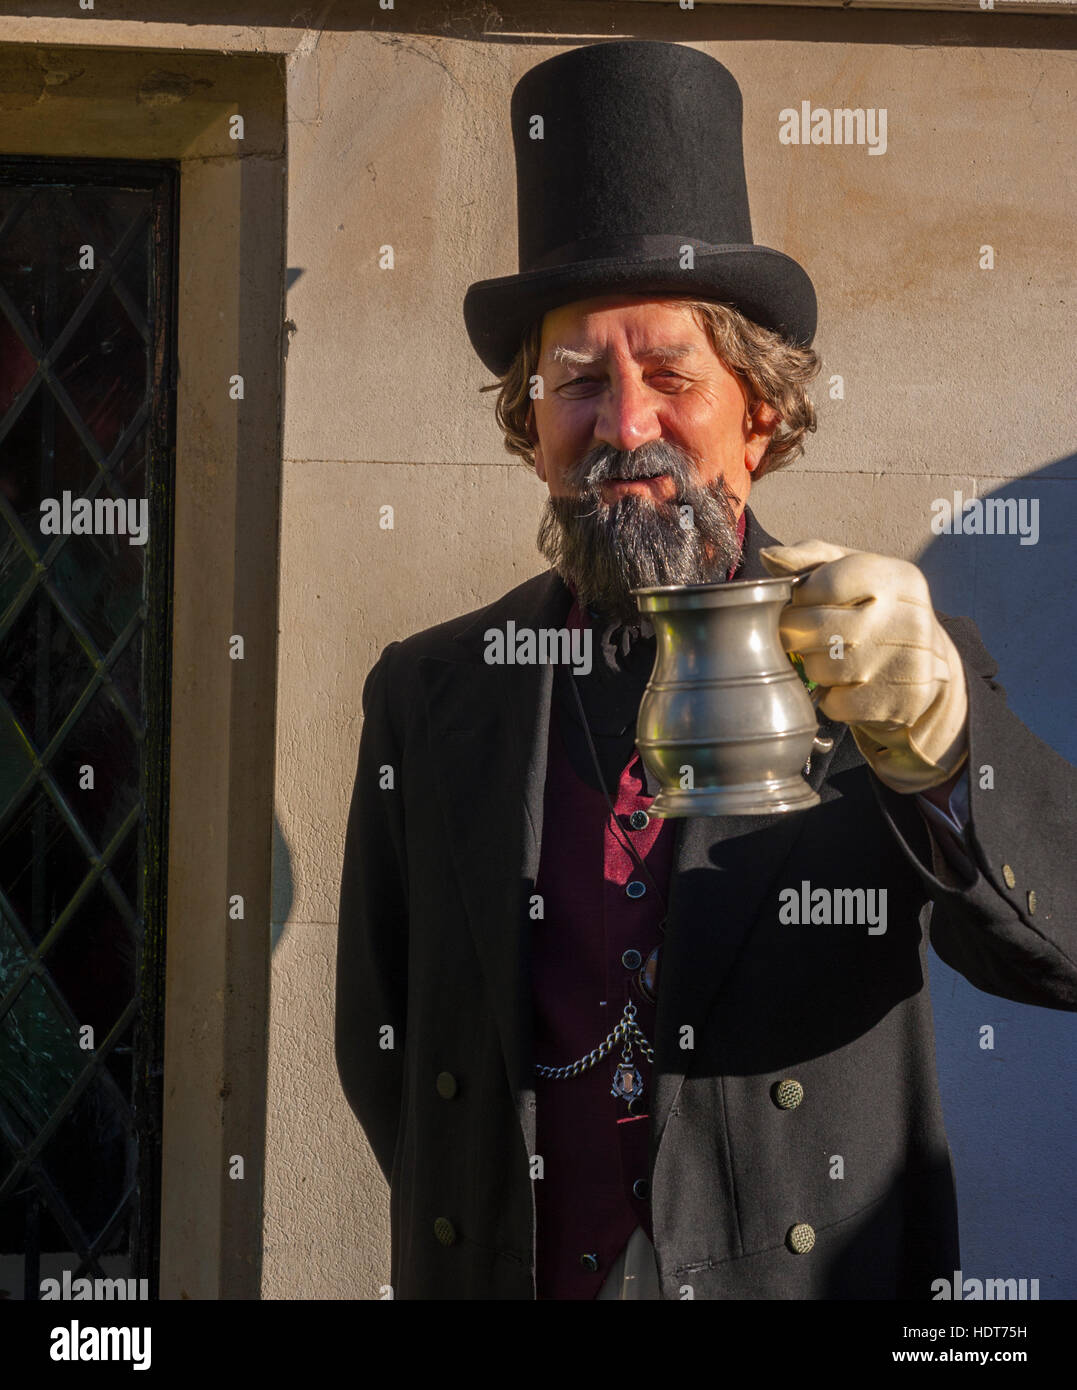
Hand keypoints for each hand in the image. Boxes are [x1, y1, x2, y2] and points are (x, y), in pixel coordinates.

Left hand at [759, 539, 968, 793]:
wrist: (930, 664)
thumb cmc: (874, 608)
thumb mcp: (851, 572)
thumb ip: (808, 558)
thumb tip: (769, 556)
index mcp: (898, 578)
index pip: (830, 582)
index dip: (802, 594)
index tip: (799, 601)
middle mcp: (910, 619)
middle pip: (819, 628)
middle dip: (795, 632)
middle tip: (797, 634)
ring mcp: (910, 663)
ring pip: (823, 669)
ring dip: (812, 666)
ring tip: (827, 657)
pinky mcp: (904, 702)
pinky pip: (837, 704)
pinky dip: (830, 698)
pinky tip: (844, 685)